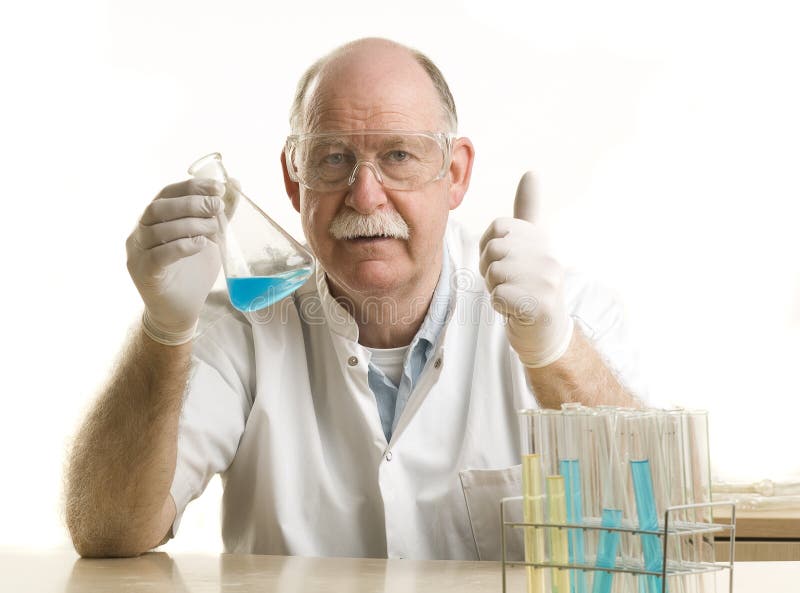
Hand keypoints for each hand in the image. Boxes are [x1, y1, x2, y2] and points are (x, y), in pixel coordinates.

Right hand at [126, 179, 225, 344]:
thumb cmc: (193, 272)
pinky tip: (200, 244)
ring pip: (159, 229)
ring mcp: (138, 252)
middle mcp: (140, 231)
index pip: (167, 192)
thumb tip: (235, 185)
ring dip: (190, 224)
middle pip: (159, 207)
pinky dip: (182, 246)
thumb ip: (219, 214)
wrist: (180, 310)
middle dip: (191, 203)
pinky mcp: (143, 272)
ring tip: (213, 229)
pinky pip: (160, 255)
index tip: (218, 188)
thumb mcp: (210, 238)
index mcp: (154, 219)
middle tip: (216, 206)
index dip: (192, 186)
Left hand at [479, 172, 573, 367]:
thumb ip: (527, 211)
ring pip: (495, 272)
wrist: (545, 333)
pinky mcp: (541, 304)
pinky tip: (516, 310)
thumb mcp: (529, 246)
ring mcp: (548, 280)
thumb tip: (532, 171)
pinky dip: (500, 305)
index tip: (505, 262)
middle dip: (491, 270)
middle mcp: (549, 256)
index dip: (490, 247)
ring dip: (496, 289)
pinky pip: (499, 295)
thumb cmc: (530, 286)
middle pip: (494, 249)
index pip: (499, 227)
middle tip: (509, 284)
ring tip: (514, 296)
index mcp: (542, 240)